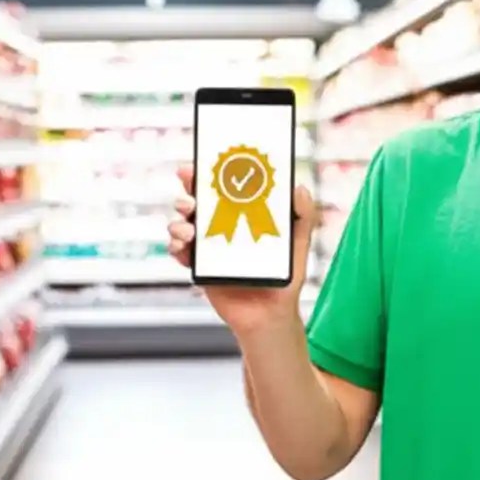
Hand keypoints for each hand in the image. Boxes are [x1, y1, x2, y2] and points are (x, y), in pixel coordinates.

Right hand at [168, 164, 315, 336]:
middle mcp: (220, 224)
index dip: (206, 173)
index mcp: (241, 213)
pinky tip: (184, 247)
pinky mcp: (199, 267)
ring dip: (179, 222)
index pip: (221, 186)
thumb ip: (303, 215)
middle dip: (186, 193)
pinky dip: (176, 246)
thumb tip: (299, 188)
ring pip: (182, 224)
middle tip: (190, 199)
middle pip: (195, 201)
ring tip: (190, 229)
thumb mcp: (299, 242)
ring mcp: (207, 246)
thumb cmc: (286, 276)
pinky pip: (179, 252)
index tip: (197, 166)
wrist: (272, 314)